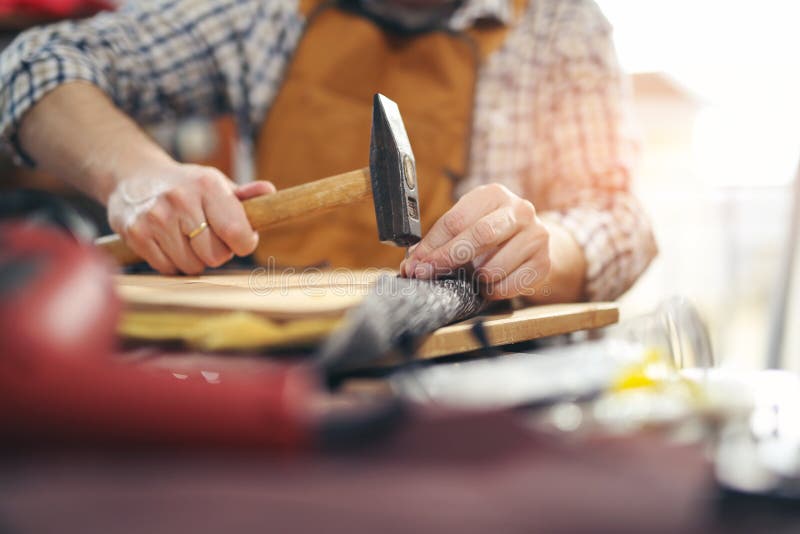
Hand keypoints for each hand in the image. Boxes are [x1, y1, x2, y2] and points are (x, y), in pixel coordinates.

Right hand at [108, 162, 274, 274]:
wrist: (134, 176)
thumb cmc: (187, 186)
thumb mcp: (216, 183)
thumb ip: (245, 195)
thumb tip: (269, 191)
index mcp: (207, 185)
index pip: (237, 233)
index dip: (244, 243)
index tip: (240, 238)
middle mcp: (180, 200)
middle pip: (215, 256)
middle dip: (218, 252)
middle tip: (209, 237)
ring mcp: (156, 218)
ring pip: (191, 266)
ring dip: (194, 259)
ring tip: (187, 238)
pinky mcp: (136, 234)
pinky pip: (168, 269)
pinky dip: (173, 262)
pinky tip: (169, 242)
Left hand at [400, 184, 550, 299]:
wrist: (533, 243)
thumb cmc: (492, 235)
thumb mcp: (467, 227)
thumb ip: (440, 242)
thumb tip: (412, 264)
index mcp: (494, 195)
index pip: (456, 220)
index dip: (432, 245)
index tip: (416, 263)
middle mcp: (519, 210)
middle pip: (479, 236)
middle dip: (448, 259)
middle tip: (428, 274)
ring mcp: (536, 236)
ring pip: (493, 267)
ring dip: (474, 279)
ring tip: (471, 277)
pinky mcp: (543, 262)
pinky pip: (507, 286)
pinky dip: (491, 291)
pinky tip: (489, 284)